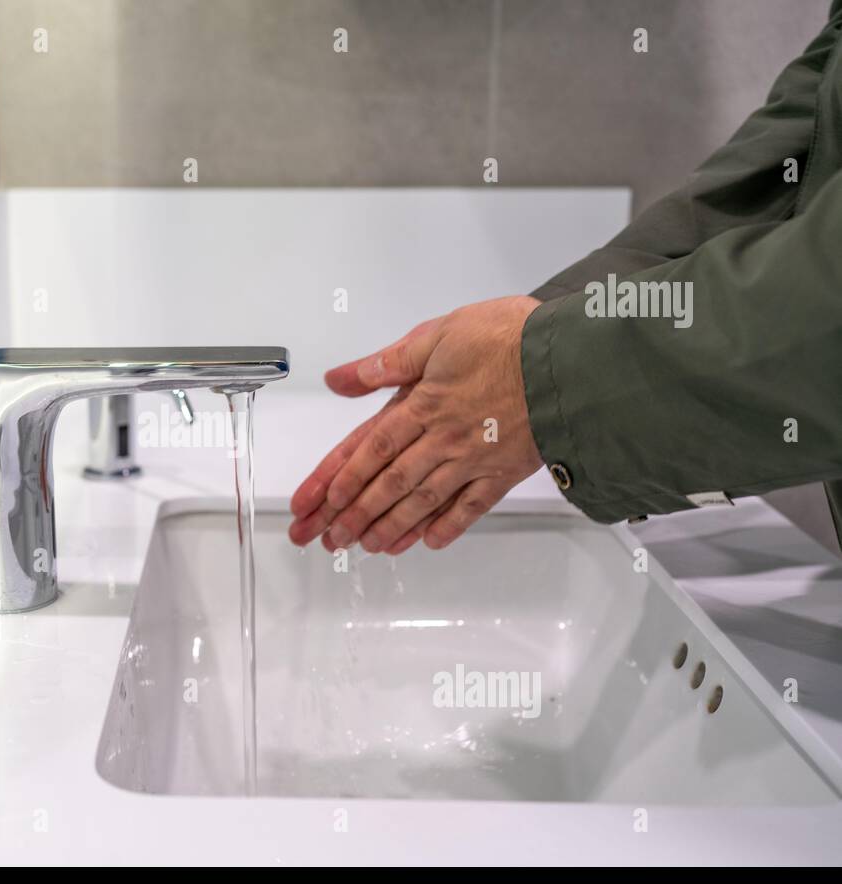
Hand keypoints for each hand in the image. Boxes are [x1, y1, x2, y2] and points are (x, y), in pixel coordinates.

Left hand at [289, 295, 544, 553]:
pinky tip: (427, 543)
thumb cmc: (510, 339)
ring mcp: (474, 460)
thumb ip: (387, 363)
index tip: (312, 503)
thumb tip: (341, 379)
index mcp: (422, 405)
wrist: (574, 361)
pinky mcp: (506, 472)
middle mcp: (443, 440)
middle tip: (325, 538)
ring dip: (389, 527)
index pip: (367, 449)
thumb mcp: (439, 333)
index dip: (336, 478)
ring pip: (422, 502)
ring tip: (363, 546)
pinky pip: (472, 507)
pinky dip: (448, 528)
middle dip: (352, 514)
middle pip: (387, 483)